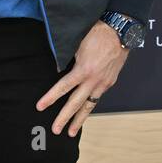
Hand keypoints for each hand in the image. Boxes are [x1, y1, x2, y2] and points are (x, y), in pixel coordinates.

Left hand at [35, 20, 129, 135]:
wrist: (121, 30)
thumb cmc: (97, 33)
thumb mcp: (77, 44)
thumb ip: (68, 59)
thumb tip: (58, 70)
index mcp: (84, 70)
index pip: (63, 87)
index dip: (50, 98)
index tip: (40, 107)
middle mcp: (94, 80)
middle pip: (76, 103)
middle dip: (65, 118)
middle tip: (56, 130)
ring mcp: (104, 82)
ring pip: (89, 105)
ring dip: (79, 119)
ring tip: (72, 132)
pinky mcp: (110, 82)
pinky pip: (97, 97)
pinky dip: (89, 106)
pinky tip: (84, 112)